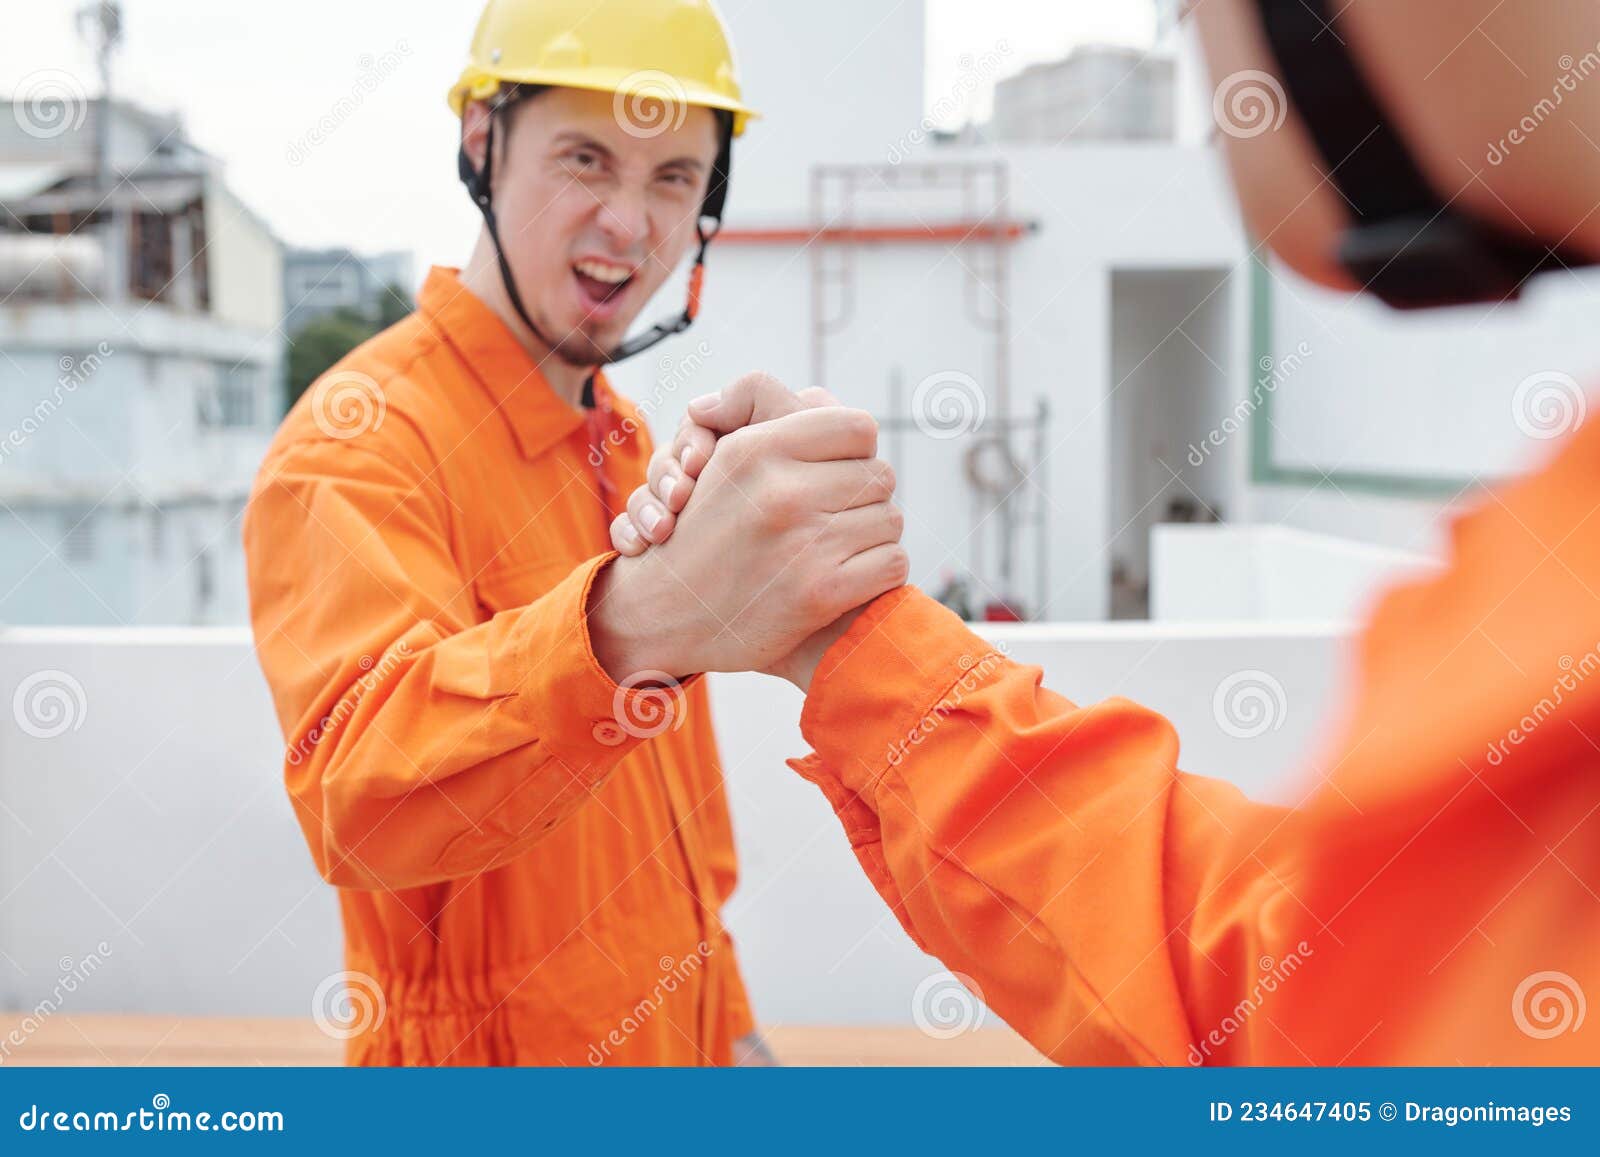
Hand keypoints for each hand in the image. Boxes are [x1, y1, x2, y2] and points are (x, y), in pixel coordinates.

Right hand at [587, 401, 904, 681]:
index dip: (857, 451)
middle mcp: (780, 492)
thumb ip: (765, 412)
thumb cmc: (701, 532)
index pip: (857, 427)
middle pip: (879, 475)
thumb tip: (820, 396)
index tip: (841, 471)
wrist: (665, 616)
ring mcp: (803, 543)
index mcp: (757, 449)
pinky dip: (879, 573)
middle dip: (865, 496)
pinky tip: (852, 578)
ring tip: (842, 545)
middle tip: (842, 514)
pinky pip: (891, 563)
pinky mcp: (821, 592)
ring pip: (889, 519)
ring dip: (873, 535)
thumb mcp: (722, 458)